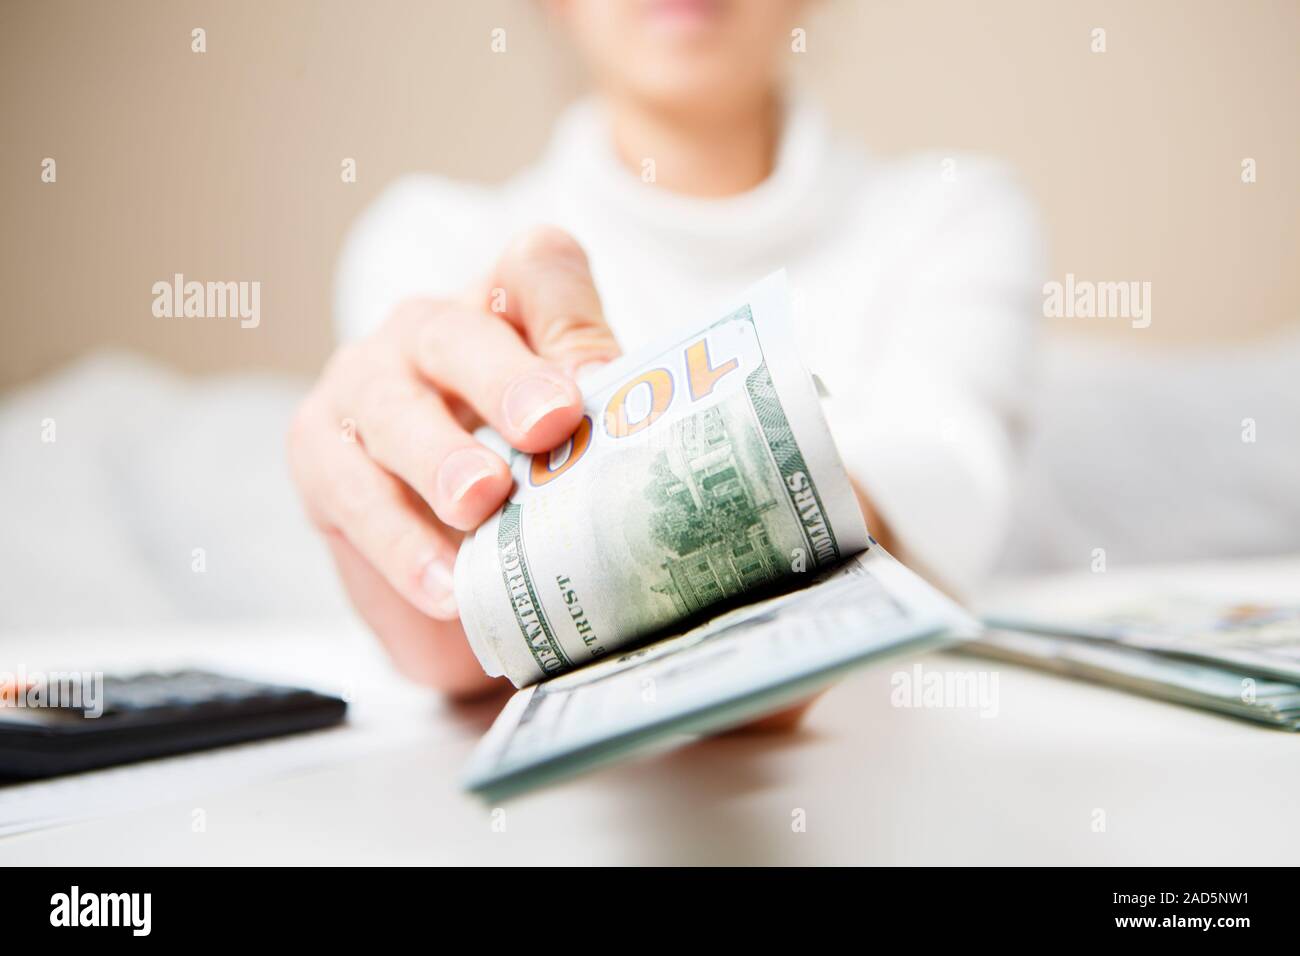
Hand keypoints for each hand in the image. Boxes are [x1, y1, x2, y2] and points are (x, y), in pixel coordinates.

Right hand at [289, 228, 619, 697]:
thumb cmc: (531, 493)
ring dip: (440, 458)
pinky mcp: (318, 452)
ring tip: (482, 505)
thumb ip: (602, 423)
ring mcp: (364, 383)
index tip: (604, 374)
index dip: (569, 308)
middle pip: (459, 332)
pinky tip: (446, 587)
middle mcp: (429, 331)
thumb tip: (643, 420)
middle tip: (549, 425)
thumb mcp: (574, 455)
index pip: (536, 269)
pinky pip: (352, 492)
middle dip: (504, 379)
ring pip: (393, 408)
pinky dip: (400, 545)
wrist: (455, 579)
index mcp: (505, 309)